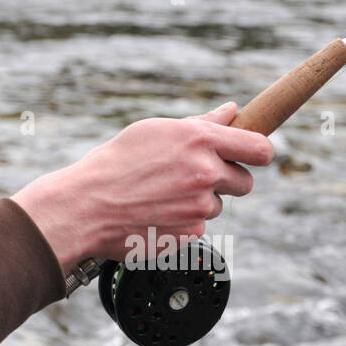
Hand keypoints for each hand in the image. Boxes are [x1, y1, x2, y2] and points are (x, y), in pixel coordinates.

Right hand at [11, 102, 272, 273]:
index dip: (259, 153)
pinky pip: (199, 227)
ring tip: (162, 196)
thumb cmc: (116, 164)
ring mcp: (199, 206)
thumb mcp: (156, 131)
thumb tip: (232, 112)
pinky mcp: (191, 234)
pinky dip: (183, 223)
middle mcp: (205, 172)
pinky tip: (156, 214)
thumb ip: (201, 124)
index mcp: (199, 139)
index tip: (252, 156)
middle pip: (245, 182)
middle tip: (196, 179)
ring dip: (198, 202)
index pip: (259, 148)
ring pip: (217, 205)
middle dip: (227, 181)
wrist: (86, 206)